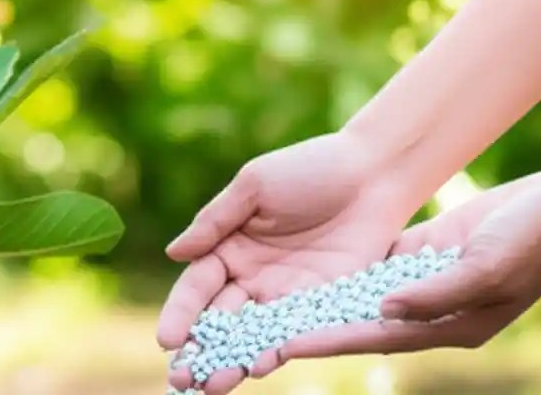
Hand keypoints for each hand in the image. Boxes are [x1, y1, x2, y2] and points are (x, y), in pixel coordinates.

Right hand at [159, 130, 420, 392]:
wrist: (373, 174)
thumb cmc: (309, 168)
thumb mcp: (255, 186)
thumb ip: (215, 221)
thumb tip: (174, 253)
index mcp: (230, 245)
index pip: (197, 286)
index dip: (181, 313)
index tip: (167, 339)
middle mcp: (253, 275)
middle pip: (219, 320)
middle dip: (198, 349)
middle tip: (179, 379)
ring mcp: (285, 293)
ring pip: (251, 335)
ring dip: (230, 361)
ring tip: (211, 387)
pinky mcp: (321, 304)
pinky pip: (293, 333)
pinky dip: (273, 352)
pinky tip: (256, 368)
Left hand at [274, 169, 540, 366]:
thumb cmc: (529, 242)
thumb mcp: (484, 270)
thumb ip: (434, 294)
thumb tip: (383, 309)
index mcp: (446, 328)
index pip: (373, 338)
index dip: (328, 341)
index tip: (283, 347)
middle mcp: (427, 311)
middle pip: (356, 323)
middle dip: (312, 329)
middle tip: (264, 334)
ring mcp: (422, 282)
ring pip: (359, 296)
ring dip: (321, 300)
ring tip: (272, 302)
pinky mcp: (419, 253)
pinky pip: (373, 266)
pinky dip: (342, 269)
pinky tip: (303, 264)